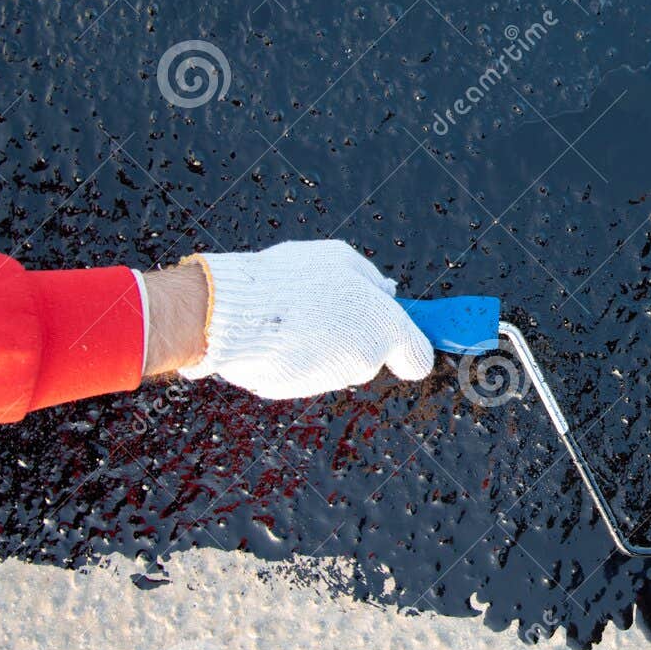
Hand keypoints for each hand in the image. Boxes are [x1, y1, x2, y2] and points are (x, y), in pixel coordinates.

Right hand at [143, 241, 434, 397]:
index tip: (402, 336)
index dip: (410, 347)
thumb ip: (371, 278)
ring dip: (322, 342)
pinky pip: (302, 369)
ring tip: (294, 312)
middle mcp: (362, 362)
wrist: (232, 313)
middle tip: (327, 304)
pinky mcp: (292, 390)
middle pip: (370, 354)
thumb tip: (386, 290)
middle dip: (355, 335)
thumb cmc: (291, 281)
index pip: (418, 358)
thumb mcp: (341, 259)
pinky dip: (293, 354)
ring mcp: (327, 380)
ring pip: (334, 362)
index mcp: (384, 330)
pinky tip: (276, 330)